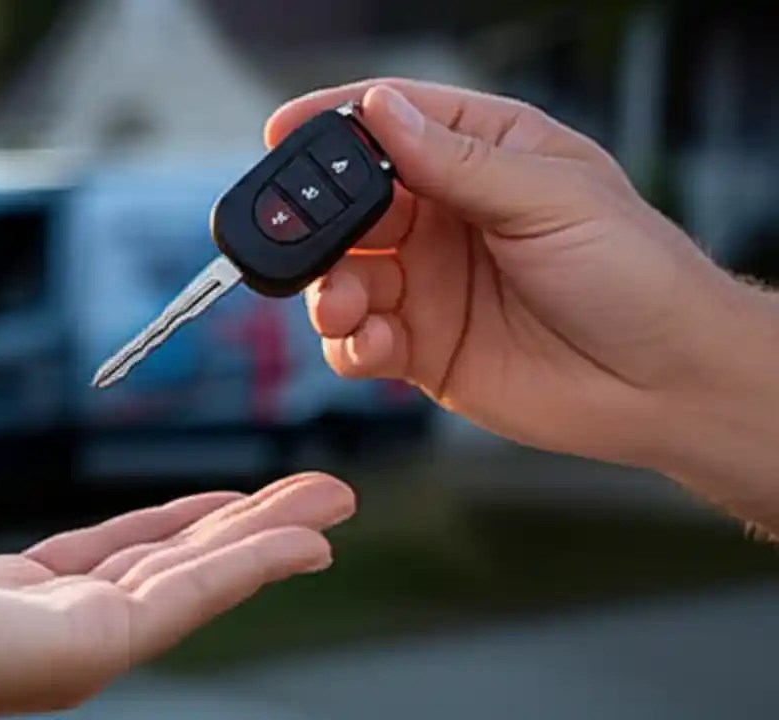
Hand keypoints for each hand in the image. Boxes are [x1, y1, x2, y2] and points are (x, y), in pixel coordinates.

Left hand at [0, 474, 354, 718]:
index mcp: (2, 596)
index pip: (113, 556)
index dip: (177, 524)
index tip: (230, 500)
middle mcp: (48, 625)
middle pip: (174, 570)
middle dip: (249, 533)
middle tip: (320, 498)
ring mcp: (75, 642)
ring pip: (199, 584)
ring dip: (271, 541)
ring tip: (334, 504)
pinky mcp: (92, 648)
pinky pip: (194, 599)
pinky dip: (256, 563)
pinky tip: (306, 537)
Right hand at [266, 78, 749, 469]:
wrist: (664, 385)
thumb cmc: (635, 276)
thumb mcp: (550, 197)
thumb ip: (457, 161)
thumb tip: (382, 111)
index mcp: (484, 157)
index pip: (394, 122)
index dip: (335, 122)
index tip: (283, 129)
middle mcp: (447, 218)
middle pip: (351, 205)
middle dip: (318, 224)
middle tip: (306, 243)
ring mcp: (429, 284)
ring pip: (343, 276)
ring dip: (329, 291)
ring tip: (347, 307)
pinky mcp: (421, 348)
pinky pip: (358, 340)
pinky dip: (348, 344)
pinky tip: (372, 347)